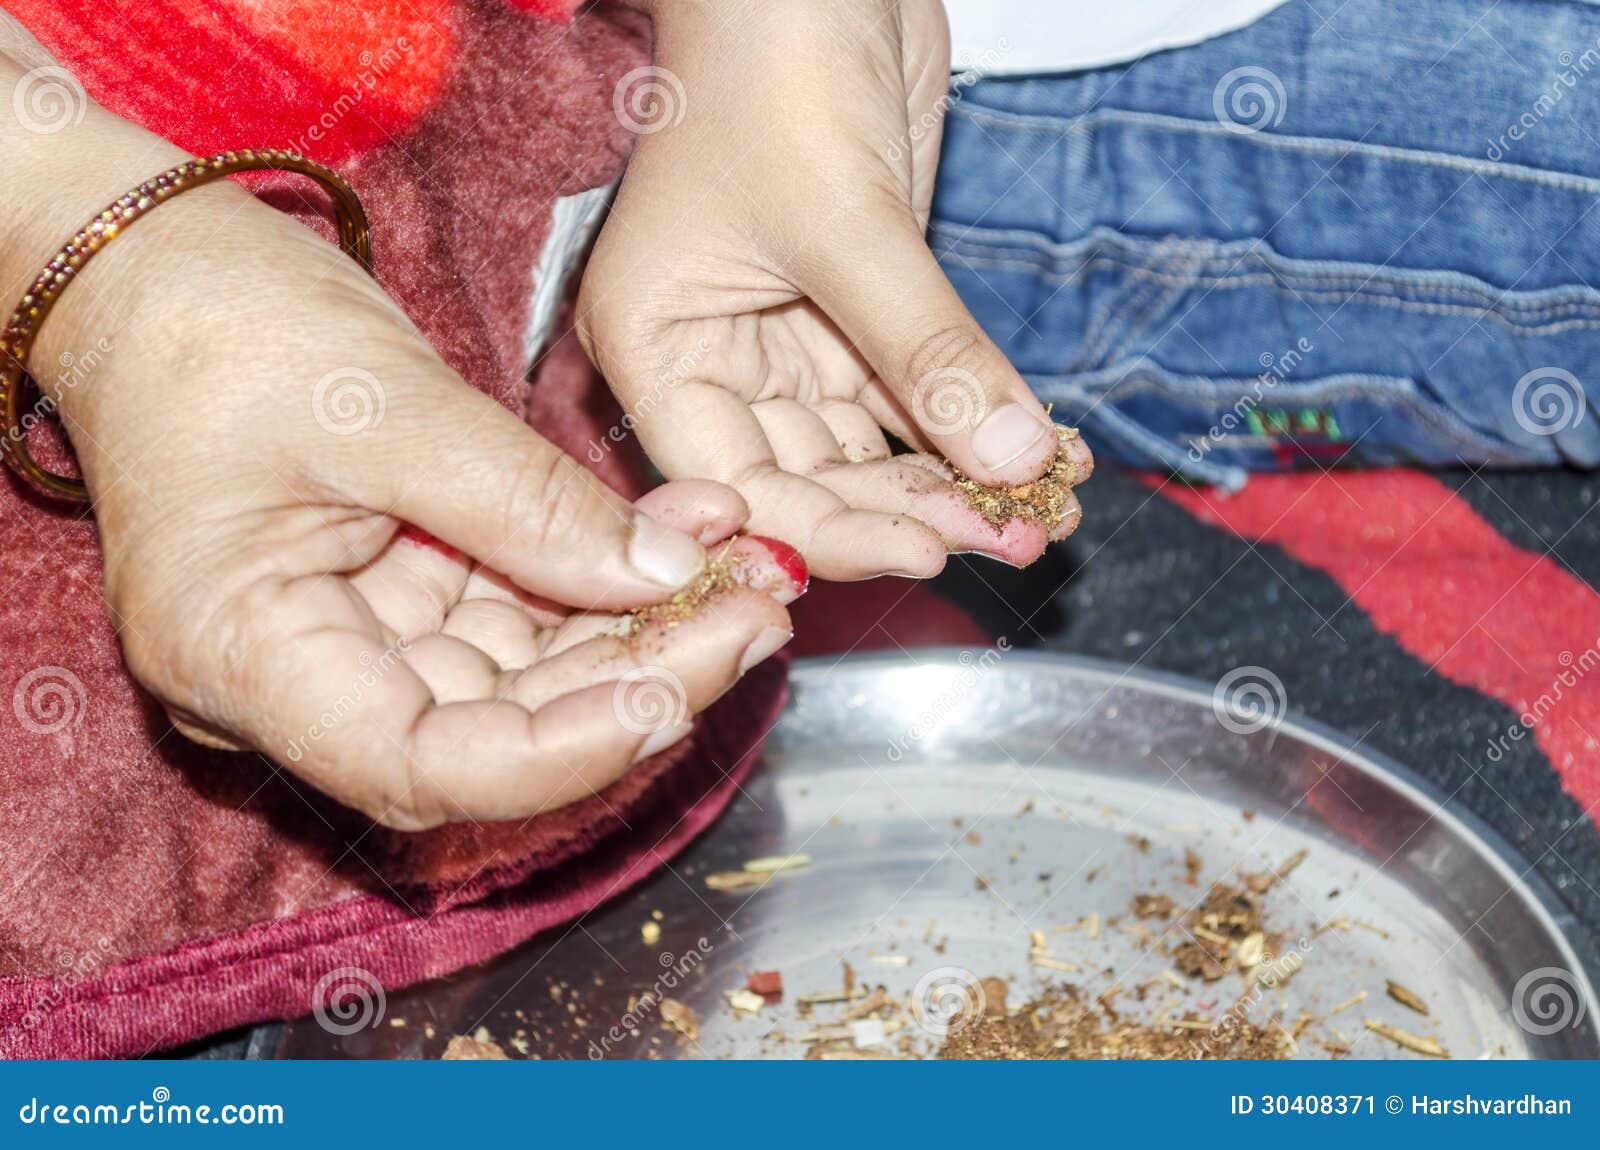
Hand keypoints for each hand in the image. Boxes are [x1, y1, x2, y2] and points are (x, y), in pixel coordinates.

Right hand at [34, 175, 796, 830]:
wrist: (156, 272)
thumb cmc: (216, 324)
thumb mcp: (384, 405)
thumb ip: (529, 506)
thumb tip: (668, 582)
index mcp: (245, 657)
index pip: (428, 765)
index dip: (565, 751)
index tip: (679, 691)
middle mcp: (302, 677)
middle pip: (497, 727)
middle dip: (638, 675)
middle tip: (759, 613)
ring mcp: (357, 637)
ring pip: (526, 671)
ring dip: (643, 623)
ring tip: (750, 563)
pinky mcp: (401, 592)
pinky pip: (521, 604)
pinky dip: (605, 570)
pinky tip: (690, 528)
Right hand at [579, 0, 1091, 580]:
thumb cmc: (777, 66)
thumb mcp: (849, 221)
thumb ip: (930, 351)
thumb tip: (1013, 462)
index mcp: (660, 348)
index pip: (741, 483)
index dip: (833, 530)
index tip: (932, 547)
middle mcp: (717, 359)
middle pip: (815, 478)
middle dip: (916, 512)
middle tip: (1018, 538)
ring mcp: (791, 338)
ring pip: (872, 446)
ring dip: (957, 481)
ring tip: (1047, 514)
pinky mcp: (859, 309)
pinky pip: (915, 392)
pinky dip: (973, 425)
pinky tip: (1036, 459)